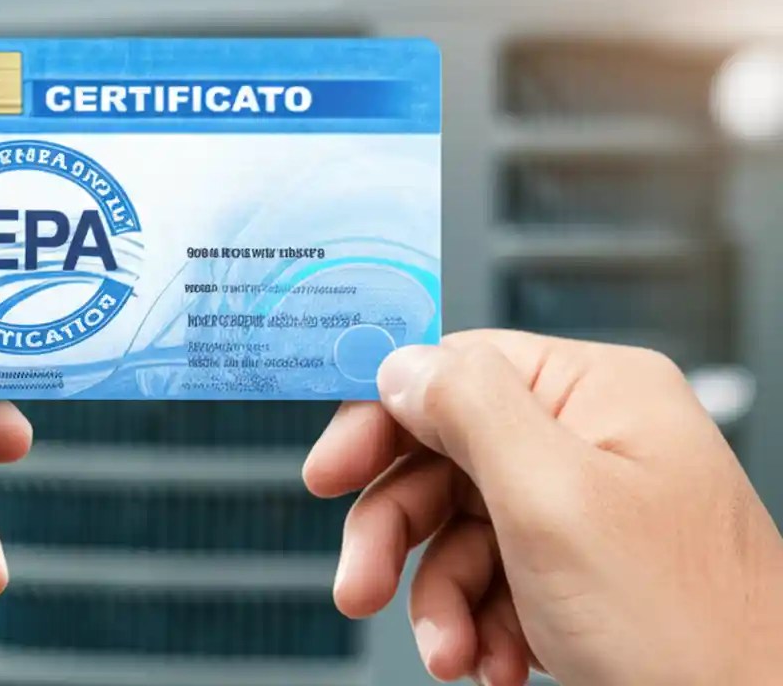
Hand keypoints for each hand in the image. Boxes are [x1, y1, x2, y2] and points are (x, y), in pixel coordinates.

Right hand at [304, 330, 782, 685]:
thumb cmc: (692, 629)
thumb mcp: (555, 502)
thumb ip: (470, 412)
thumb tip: (401, 363)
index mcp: (596, 395)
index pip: (456, 370)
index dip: (380, 418)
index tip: (328, 471)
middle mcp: (590, 443)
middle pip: (444, 459)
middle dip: (397, 533)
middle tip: (358, 585)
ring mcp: (585, 513)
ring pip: (459, 531)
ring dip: (437, 598)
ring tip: (451, 652)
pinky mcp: (579, 576)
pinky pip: (491, 582)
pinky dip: (476, 626)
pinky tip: (495, 662)